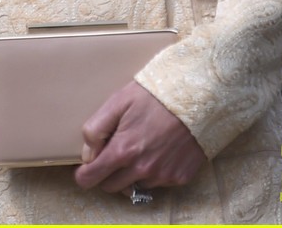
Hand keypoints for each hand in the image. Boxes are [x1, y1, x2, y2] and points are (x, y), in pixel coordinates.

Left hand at [74, 81, 206, 195]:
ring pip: (135, 185)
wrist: (196, 96)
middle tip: (114, 153)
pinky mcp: (179, 177)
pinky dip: (155, 171)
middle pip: (111, 186)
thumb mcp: (118, 101)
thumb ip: (96, 128)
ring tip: (142, 146)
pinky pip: (158, 183)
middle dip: (107, 174)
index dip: (84, 174)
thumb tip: (88, 154)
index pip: (92, 178)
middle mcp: (142, 169)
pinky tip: (160, 149)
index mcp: (123, 150)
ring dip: (132, 173)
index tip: (85, 169)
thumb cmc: (155, 95)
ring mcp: (162, 176)